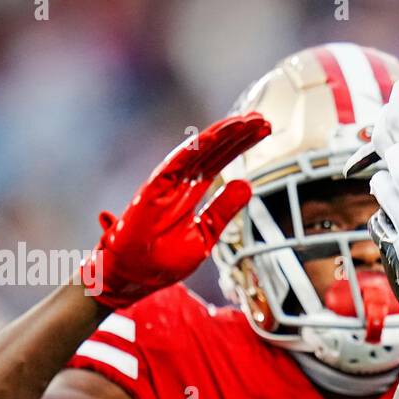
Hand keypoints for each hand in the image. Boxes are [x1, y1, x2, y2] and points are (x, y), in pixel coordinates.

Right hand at [82, 114, 270, 308]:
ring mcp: (165, 184)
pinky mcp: (151, 191)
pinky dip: (193, 150)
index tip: (264, 130)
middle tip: (263, 119)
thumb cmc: (164, 260)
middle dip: (238, 134)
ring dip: (221, 135)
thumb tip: (247, 184)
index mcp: (191, 192)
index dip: (240, 144)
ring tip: (246, 122)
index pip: (219, 161)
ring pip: (196, 152)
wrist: (134, 279)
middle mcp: (179, 182)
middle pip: (212, 151)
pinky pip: (174, 165)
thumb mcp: (204, 234)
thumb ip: (223, 210)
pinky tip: (213, 136)